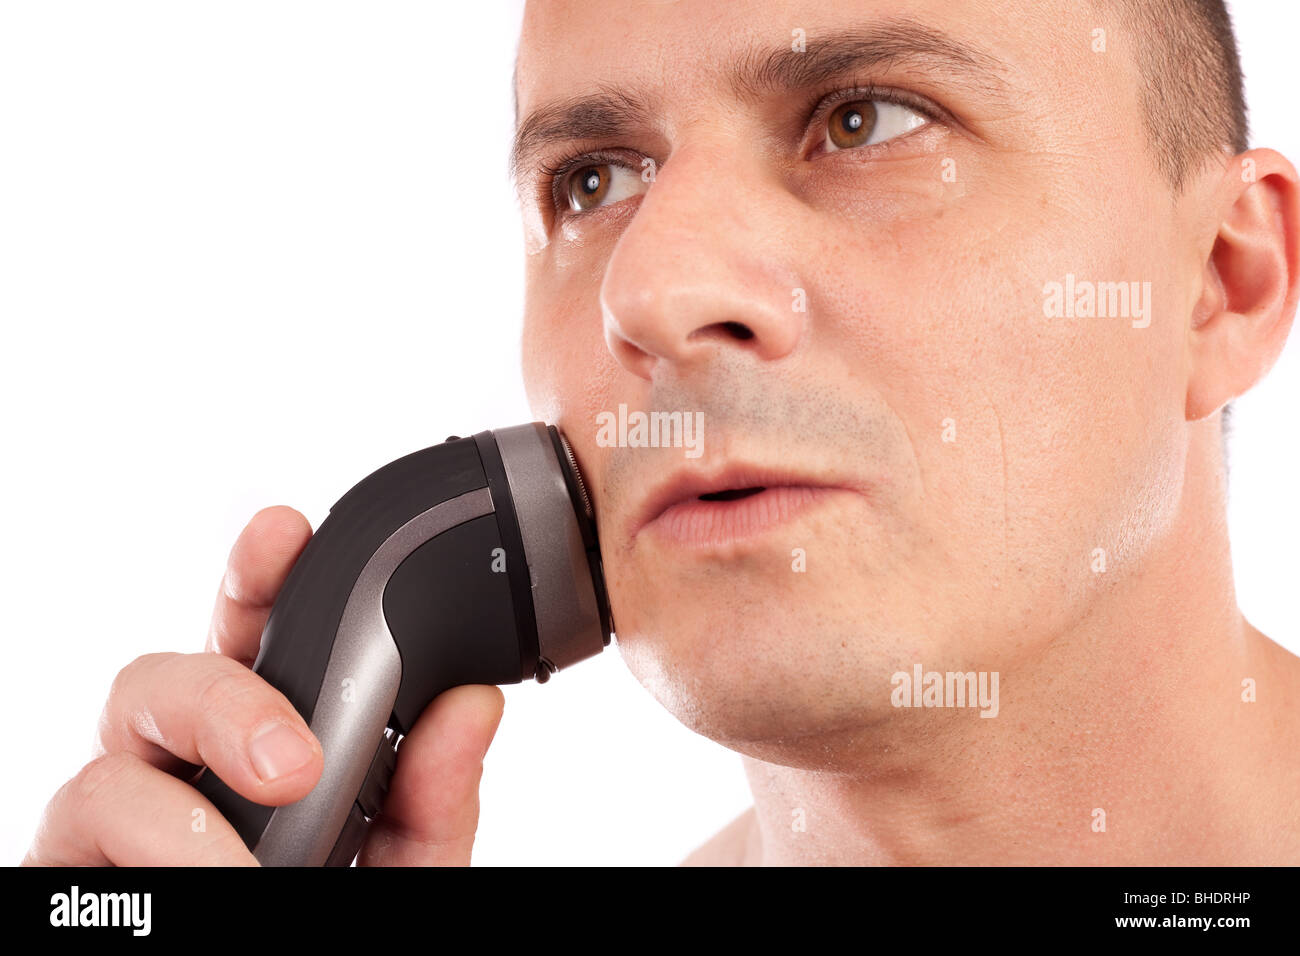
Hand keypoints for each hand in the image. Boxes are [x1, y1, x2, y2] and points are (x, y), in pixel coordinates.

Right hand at [23, 506, 504, 865]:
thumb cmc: (330, 917)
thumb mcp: (400, 866)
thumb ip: (431, 796)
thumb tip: (471, 706)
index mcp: (263, 742)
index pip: (254, 638)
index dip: (259, 576)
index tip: (286, 530)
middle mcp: (181, 766)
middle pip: (166, 676)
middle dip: (225, 693)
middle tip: (294, 764)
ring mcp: (119, 816)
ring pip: (112, 747)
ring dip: (191, 807)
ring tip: (254, 872)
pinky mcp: (70, 867)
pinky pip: (79, 824)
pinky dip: (158, 853)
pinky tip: (215, 881)